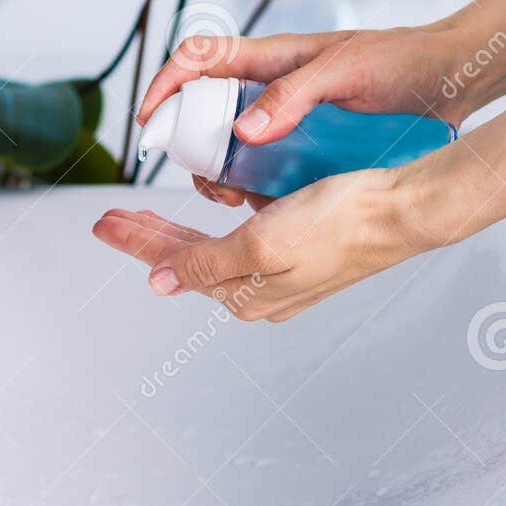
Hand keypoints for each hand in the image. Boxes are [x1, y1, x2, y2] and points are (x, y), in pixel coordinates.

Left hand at [91, 168, 433, 321]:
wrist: (400, 211)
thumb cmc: (340, 223)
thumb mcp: (261, 243)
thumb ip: (206, 262)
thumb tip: (159, 283)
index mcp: (246, 293)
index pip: (173, 264)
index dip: (136, 241)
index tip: (104, 223)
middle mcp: (261, 290)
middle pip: (187, 258)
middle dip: (147, 237)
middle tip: (111, 217)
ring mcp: (283, 272)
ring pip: (212, 248)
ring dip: (176, 230)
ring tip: (144, 216)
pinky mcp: (302, 250)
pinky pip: (243, 239)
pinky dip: (217, 223)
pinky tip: (210, 212)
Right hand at [137, 26, 473, 206]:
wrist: (452, 80)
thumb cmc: (403, 60)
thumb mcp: (346, 71)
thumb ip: (293, 94)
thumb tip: (243, 128)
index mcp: (272, 57)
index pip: (198, 60)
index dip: (166, 86)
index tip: (150, 121)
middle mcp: (272, 88)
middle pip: (206, 115)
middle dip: (193, 148)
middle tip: (207, 180)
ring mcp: (288, 120)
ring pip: (233, 149)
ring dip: (224, 175)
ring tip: (239, 198)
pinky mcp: (307, 147)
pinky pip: (268, 169)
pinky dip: (260, 189)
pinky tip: (271, 207)